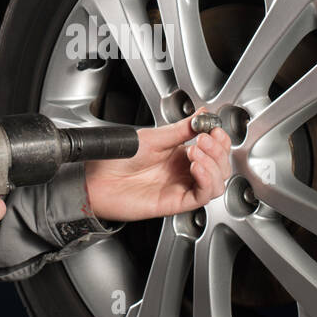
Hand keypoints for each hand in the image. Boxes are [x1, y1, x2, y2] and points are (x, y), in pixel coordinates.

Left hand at [83, 111, 231, 222]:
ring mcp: (179, 187)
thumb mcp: (153, 137)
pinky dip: (205, 180)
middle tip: (205, 139)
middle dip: (218, 150)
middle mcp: (182, 172)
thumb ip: (181, 129)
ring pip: (216, 183)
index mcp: (179, 154)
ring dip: (213, 165)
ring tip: (197, 151)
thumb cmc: (116, 159)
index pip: (213, 150)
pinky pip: (201, 196)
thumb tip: (202, 114)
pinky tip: (196, 166)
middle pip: (219, 167)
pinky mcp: (175, 202)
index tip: (215, 128)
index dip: (220, 140)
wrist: (96, 178)